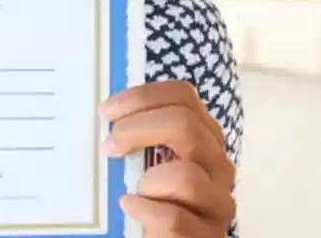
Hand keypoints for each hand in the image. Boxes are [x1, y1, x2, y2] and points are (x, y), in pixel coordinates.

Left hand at [100, 81, 235, 236]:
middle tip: (109, 146)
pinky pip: (173, 217)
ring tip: (134, 190)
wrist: (165, 237)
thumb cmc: (151, 198)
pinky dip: (144, 210)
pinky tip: (131, 208)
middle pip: (185, 124)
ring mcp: (218, 201)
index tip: (106, 111)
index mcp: (202, 137)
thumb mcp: (145, 159)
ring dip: (148, 181)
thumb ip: (137, 136)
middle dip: (137, 129)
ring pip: (185, 176)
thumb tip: (102, 112)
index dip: (142, 97)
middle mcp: (217, 164)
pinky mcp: (207, 234)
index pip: (182, 96)